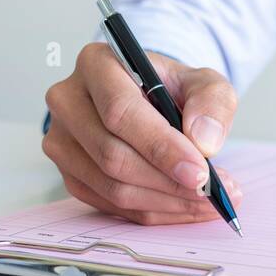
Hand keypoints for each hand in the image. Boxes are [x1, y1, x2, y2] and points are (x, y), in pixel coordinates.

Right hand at [43, 42, 242, 223]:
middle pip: (112, 155)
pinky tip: (185, 206)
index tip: (200, 172)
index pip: (121, 112)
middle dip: (168, 181)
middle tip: (211, 192)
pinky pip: (111, 205)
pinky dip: (154, 211)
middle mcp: (69, 101)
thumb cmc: (172, 88)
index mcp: (97, 65)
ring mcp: (62, 140)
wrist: (150, 100)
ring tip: (208, 200)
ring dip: (165, 201)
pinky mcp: (70, 173)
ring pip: (112, 186)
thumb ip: (212, 103)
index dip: (161, 147)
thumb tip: (204, 142)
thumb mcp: (204, 82)